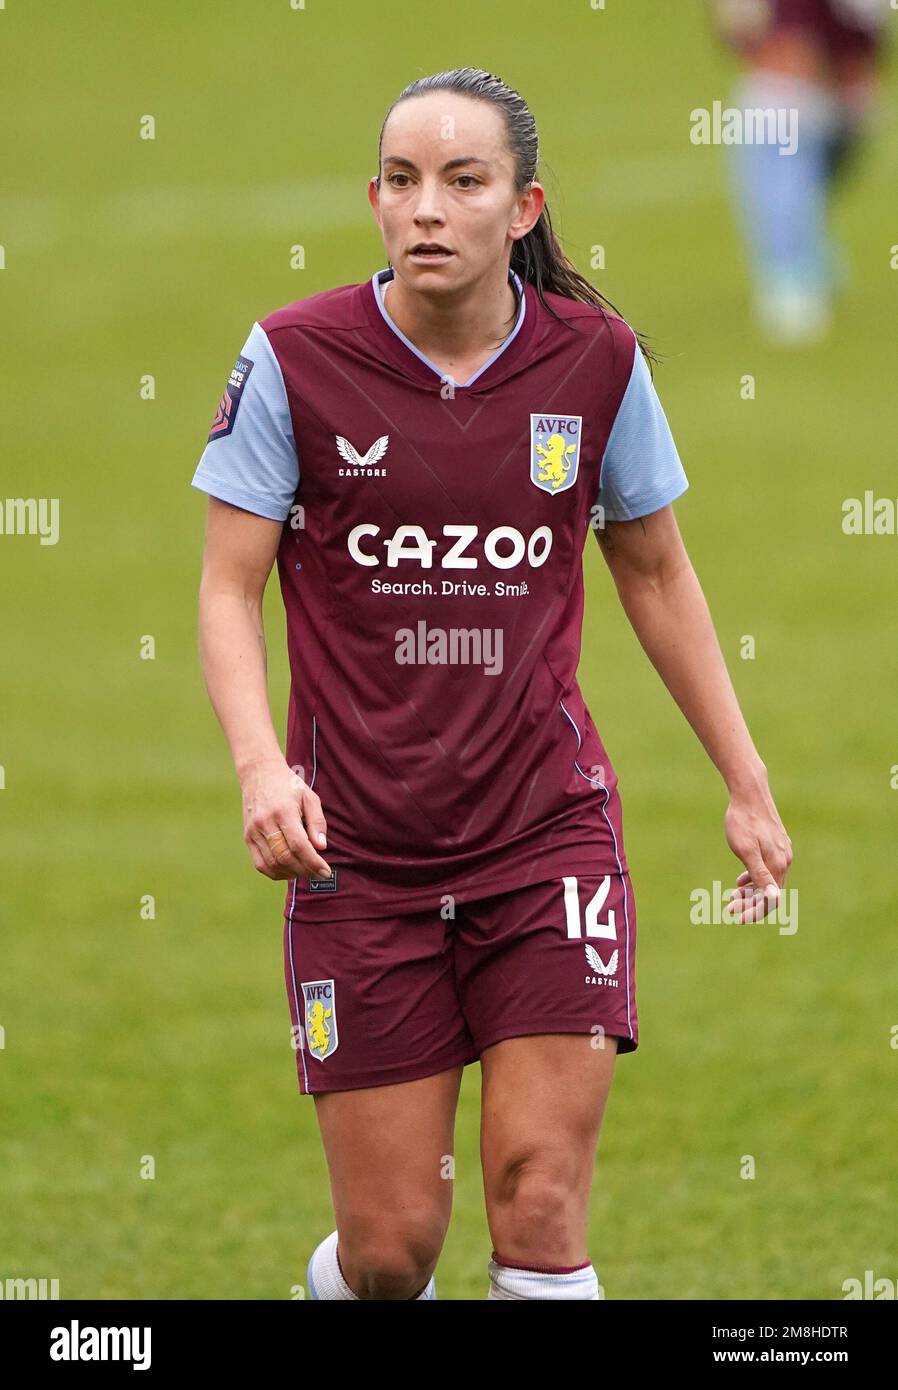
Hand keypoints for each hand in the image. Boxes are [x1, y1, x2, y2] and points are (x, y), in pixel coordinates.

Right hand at [239, 756, 330, 880]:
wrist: (259, 774)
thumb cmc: (289, 786)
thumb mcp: (309, 797)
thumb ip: (317, 822)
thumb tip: (321, 847)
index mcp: (283, 811)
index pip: (298, 845)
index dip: (313, 862)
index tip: (326, 872)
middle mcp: (265, 823)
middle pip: (285, 857)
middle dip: (304, 870)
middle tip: (317, 872)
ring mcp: (253, 831)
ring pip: (272, 864)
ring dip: (291, 873)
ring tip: (305, 870)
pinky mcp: (247, 837)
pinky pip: (260, 863)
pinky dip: (275, 872)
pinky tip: (288, 870)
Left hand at [724, 779, 791, 922]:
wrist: (749, 793)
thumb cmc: (743, 821)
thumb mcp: (746, 851)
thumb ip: (760, 875)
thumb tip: (774, 898)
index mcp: (777, 864)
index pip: (771, 900)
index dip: (755, 912)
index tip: (737, 917)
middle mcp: (784, 860)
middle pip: (771, 892)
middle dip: (750, 903)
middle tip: (729, 907)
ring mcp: (781, 851)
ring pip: (768, 880)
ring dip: (751, 892)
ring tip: (733, 895)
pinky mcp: (776, 844)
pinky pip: (768, 869)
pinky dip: (754, 878)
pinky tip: (741, 881)